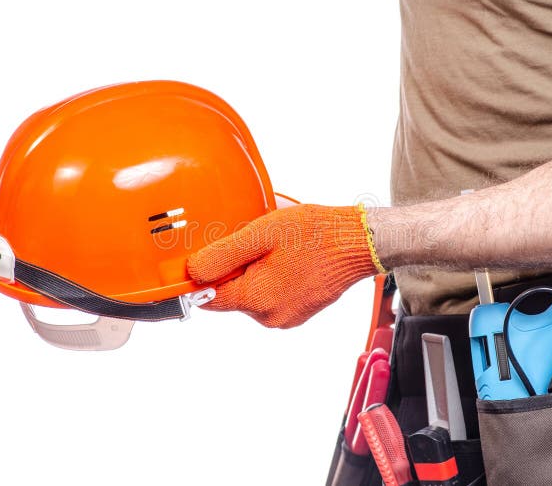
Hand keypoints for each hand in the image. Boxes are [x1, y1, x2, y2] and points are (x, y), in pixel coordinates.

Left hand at [187, 204, 382, 327]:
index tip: (212, 252)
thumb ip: (222, 255)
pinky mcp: (298, 312)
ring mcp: (286, 318)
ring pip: (252, 294)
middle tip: (254, 241)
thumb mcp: (261, 234)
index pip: (208, 298)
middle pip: (231, 295)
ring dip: (255, 271)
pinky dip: (272, 278)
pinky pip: (271, 296)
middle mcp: (269, 317)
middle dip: (235, 268)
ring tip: (276, 248)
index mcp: (256, 300)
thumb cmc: (315, 234)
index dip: (204, 275)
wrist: (358, 242)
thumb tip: (193, 272)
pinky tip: (288, 257)